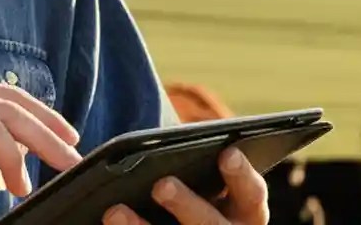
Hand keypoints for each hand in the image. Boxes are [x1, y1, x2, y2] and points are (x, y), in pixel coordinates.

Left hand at [101, 148, 268, 224]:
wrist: (183, 223)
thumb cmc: (196, 199)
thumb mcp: (205, 185)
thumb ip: (196, 167)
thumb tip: (167, 145)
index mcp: (246, 214)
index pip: (252, 195)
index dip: (241, 176)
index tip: (227, 153)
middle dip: (187, 206)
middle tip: (161, 185)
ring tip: (114, 212)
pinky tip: (108, 223)